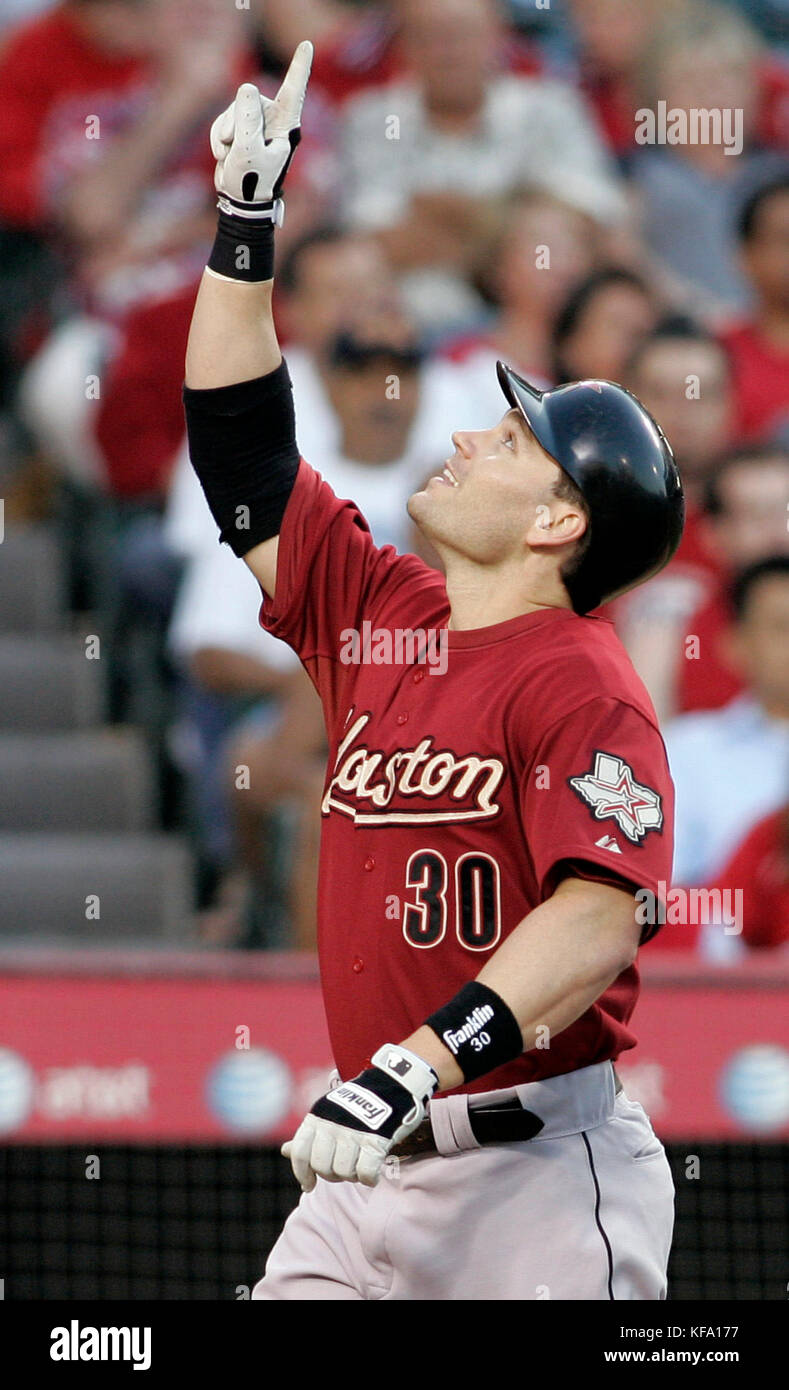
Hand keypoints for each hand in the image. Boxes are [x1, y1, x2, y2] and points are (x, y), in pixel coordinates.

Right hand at [210, 40, 312, 220]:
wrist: (240, 204)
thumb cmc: (252, 183)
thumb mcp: (247, 151)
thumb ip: (247, 120)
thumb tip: (248, 88)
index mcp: (286, 127)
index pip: (293, 91)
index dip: (299, 67)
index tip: (307, 44)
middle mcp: (274, 122)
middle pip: (249, 100)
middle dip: (235, 121)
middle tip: (233, 147)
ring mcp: (257, 126)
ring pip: (233, 110)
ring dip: (225, 133)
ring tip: (230, 156)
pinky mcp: (241, 130)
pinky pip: (223, 121)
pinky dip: (218, 138)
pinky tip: (224, 155)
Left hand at [282, 1044, 437, 1191]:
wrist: (392, 1084)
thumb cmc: (357, 1106)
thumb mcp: (327, 1115)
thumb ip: (308, 1137)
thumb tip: (284, 1151)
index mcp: (317, 1117)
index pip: (300, 1152)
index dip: (302, 1173)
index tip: (309, 1185)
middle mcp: (332, 1124)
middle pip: (323, 1167)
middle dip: (333, 1174)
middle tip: (345, 1168)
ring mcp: (354, 1132)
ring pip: (344, 1172)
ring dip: (354, 1176)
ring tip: (361, 1165)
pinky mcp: (376, 1139)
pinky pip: (366, 1173)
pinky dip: (370, 1179)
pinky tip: (374, 1174)